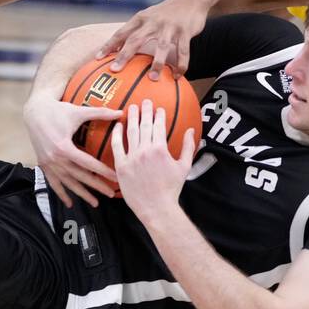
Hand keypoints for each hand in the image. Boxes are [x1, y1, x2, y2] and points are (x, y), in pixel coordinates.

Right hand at [23, 95, 121, 207]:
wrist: (34, 111)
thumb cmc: (58, 110)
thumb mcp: (78, 111)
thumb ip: (100, 113)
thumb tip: (120, 112)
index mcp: (64, 147)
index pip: (88, 163)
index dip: (103, 171)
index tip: (115, 177)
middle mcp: (55, 158)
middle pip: (79, 176)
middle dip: (96, 186)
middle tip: (110, 193)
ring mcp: (48, 163)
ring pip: (67, 182)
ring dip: (81, 193)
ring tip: (95, 203)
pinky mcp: (43, 164)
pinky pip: (53, 183)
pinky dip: (61, 193)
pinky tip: (70, 203)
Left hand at [97, 0, 207, 77]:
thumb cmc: (165, 12)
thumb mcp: (148, 16)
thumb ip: (135, 31)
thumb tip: (118, 50)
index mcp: (141, 18)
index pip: (121, 32)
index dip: (109, 45)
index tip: (98, 58)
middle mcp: (153, 22)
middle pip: (136, 39)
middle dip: (124, 55)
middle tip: (115, 70)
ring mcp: (170, 27)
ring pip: (162, 47)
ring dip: (157, 63)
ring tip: (152, 79)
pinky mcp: (185, 31)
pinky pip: (183, 51)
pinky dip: (181, 65)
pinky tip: (177, 76)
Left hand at [111, 99, 195, 223]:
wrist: (156, 207)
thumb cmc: (172, 188)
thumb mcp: (184, 167)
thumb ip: (188, 147)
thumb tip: (191, 130)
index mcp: (160, 149)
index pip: (159, 126)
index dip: (159, 115)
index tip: (159, 108)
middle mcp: (145, 150)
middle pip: (144, 125)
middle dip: (145, 111)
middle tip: (144, 101)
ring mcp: (132, 158)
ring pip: (131, 132)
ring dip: (131, 118)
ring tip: (131, 108)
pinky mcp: (121, 166)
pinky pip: (117, 146)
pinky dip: (117, 134)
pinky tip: (118, 125)